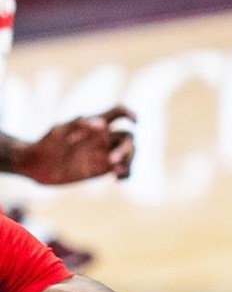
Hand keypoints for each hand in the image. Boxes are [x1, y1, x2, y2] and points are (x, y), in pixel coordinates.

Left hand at [14, 106, 135, 183]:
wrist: (36, 166)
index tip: (134, 122)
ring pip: (129, 154)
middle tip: (112, 160)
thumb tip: (101, 124)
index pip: (117, 113)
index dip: (129, 114)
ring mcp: (104, 154)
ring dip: (128, 162)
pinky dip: (126, 174)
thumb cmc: (44, 144)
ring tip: (116, 171)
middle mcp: (103, 138)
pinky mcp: (103, 169)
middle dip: (125, 149)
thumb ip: (76, 125)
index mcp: (94, 124)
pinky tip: (117, 179)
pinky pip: (123, 170)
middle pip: (128, 138)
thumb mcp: (57, 132)